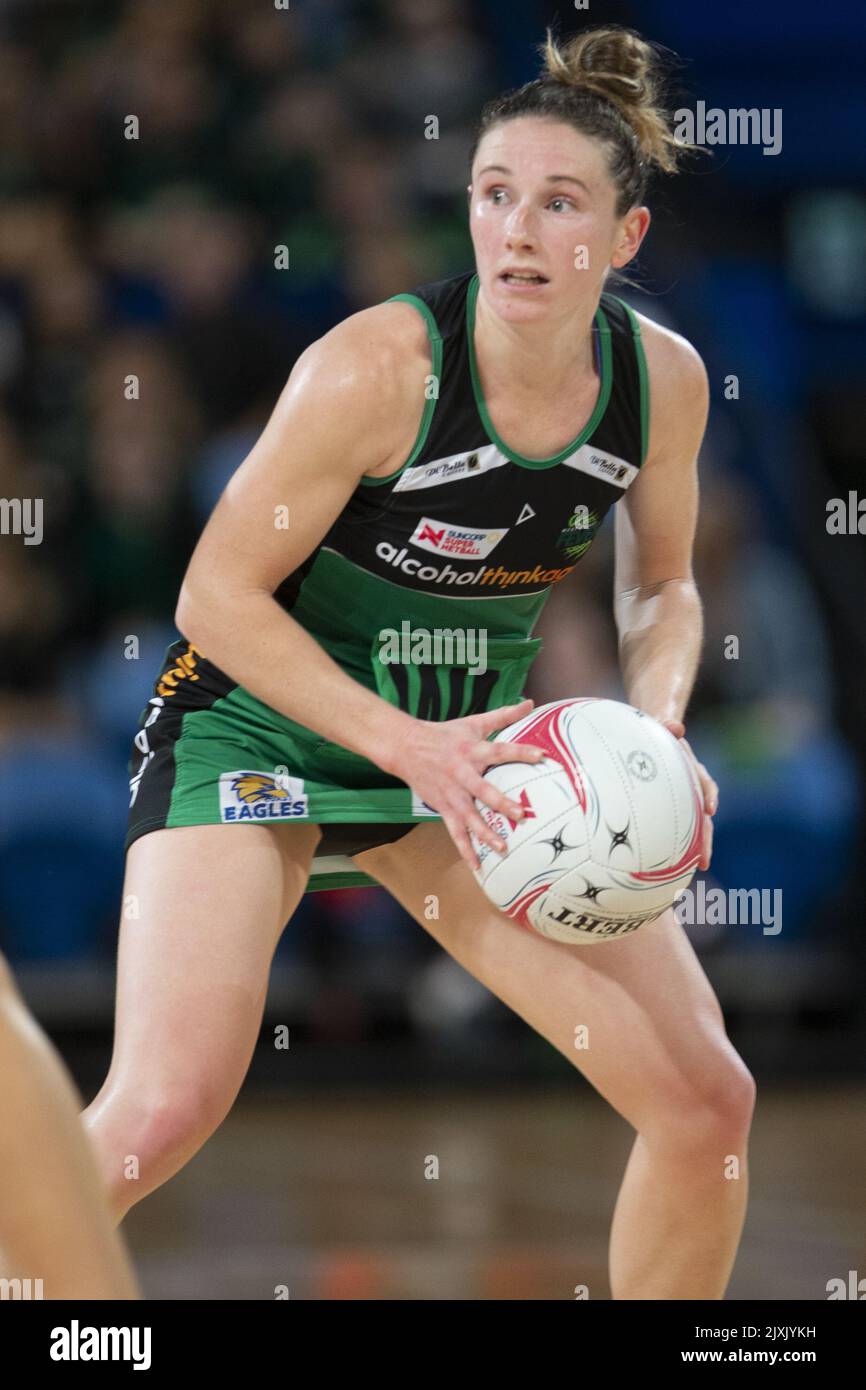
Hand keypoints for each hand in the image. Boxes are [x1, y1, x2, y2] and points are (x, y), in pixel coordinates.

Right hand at [386, 698, 546, 871]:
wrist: (405, 747)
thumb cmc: (445, 734)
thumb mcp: (473, 722)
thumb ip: (503, 716)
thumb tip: (530, 702)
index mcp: (472, 750)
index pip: (500, 750)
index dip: (520, 752)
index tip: (541, 756)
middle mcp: (462, 773)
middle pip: (483, 791)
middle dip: (501, 804)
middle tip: (521, 815)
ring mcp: (451, 794)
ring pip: (469, 817)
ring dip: (485, 833)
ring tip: (503, 848)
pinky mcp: (443, 808)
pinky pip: (455, 832)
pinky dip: (466, 850)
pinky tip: (478, 866)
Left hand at [662, 719, 716, 871]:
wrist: (657, 730)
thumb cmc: (658, 730)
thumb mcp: (663, 725)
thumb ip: (668, 724)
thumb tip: (676, 726)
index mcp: (691, 769)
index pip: (705, 784)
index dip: (708, 796)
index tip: (710, 810)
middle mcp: (692, 786)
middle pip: (703, 815)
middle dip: (705, 838)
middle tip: (705, 861)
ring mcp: (684, 798)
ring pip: (695, 826)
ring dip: (698, 847)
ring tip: (699, 867)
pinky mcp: (674, 806)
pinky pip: (678, 826)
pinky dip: (680, 843)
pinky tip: (671, 863)